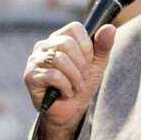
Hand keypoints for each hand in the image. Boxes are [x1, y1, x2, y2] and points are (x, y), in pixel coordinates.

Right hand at [23, 21, 116, 139]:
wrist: (70, 112)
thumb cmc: (81, 85)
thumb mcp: (97, 65)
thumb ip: (103, 46)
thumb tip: (110, 27)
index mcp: (59, 38)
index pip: (75, 28)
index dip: (87, 46)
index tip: (89, 62)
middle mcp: (44, 46)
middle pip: (67, 43)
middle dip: (82, 65)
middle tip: (83, 79)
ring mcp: (35, 60)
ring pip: (60, 59)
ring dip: (75, 78)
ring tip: (76, 87)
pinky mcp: (30, 76)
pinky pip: (53, 76)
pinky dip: (65, 87)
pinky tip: (65, 93)